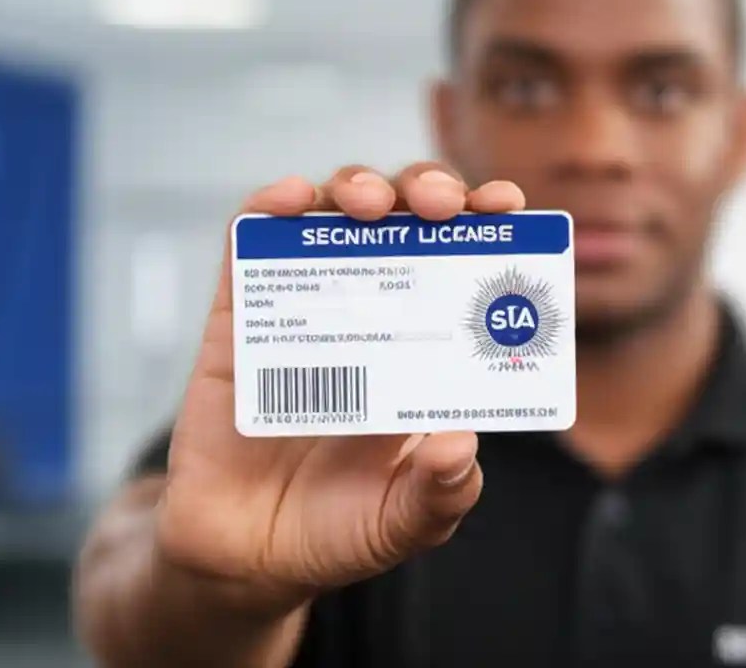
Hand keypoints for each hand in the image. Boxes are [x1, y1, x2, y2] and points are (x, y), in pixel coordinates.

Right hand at [155, 163, 524, 613]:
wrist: (243, 557)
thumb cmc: (338, 530)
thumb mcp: (408, 522)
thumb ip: (443, 492)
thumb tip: (460, 442)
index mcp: (428, 346)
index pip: (465, 260)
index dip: (487, 224)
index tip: (507, 208)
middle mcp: (373, 313)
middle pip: (404, 217)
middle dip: (429, 189)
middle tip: (441, 205)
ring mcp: (307, 308)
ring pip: (333, 214)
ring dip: (356, 188)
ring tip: (371, 207)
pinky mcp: (238, 321)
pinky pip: (249, 247)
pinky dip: (266, 211)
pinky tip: (287, 203)